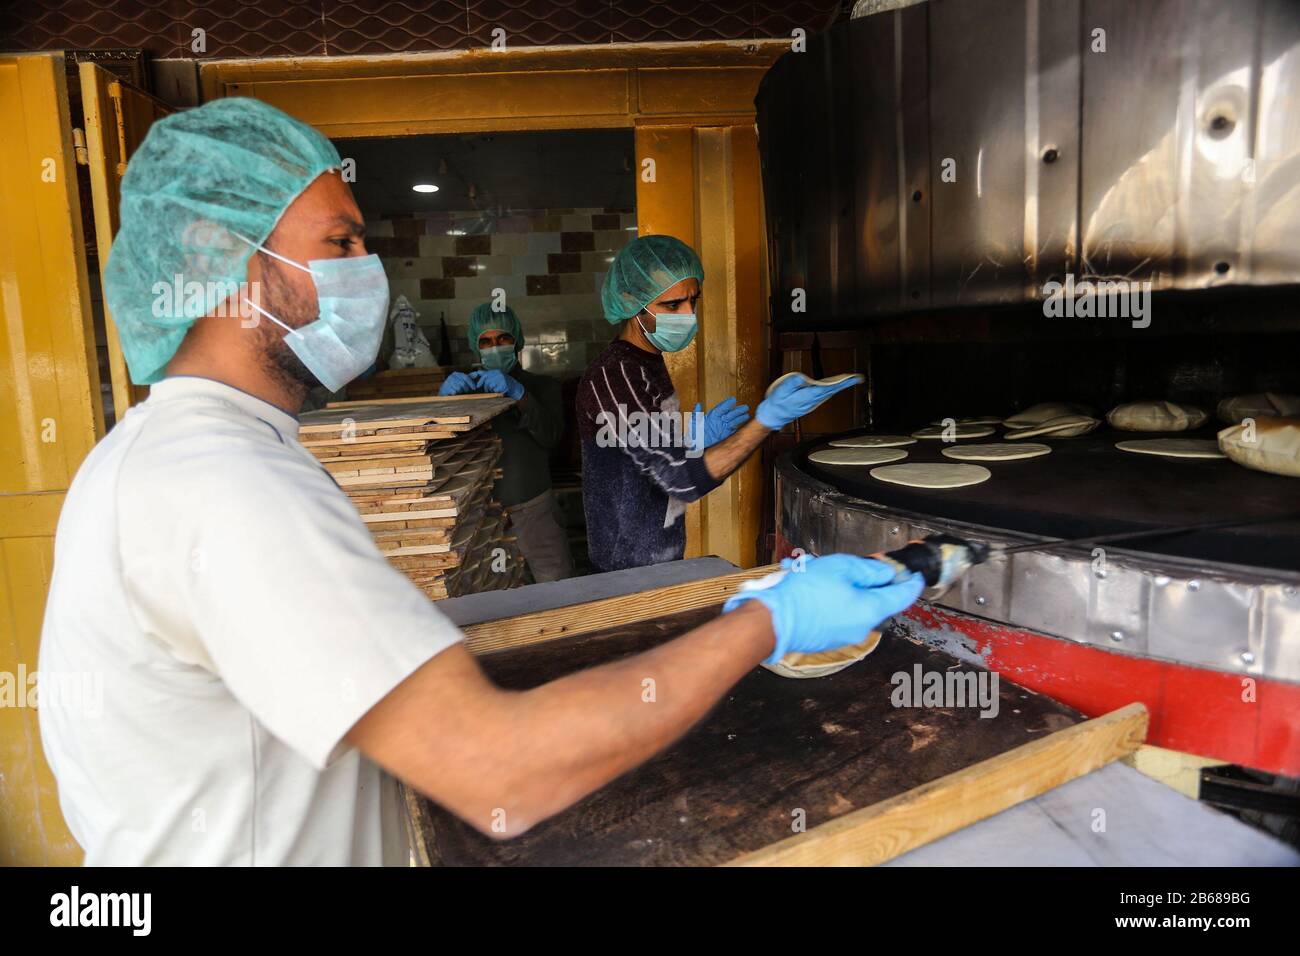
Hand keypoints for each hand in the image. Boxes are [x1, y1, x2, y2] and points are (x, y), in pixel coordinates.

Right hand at [439, 371, 476, 395]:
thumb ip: (469, 377)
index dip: (471, 383)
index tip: (474, 388)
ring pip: (459, 388)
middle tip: (465, 391)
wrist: (444, 392)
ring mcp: (448, 382)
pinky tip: (455, 394)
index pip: (466, 377)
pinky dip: (456, 394)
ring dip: (460, 391)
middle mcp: (452, 376)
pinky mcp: (445, 388)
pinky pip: (454, 391)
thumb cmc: (455, 387)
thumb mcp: (463, 381)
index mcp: (457, 374)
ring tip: (459, 392)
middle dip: (466, 388)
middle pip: (463, 383)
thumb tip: (477, 373)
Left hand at [472, 369, 523, 400]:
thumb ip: (487, 375)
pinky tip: (500, 391)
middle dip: (486, 387)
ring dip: (492, 390)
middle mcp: (499, 374)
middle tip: (489, 390)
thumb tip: (478, 372)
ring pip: (490, 386)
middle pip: (487, 381)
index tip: (477, 386)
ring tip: (497, 389)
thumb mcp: (496, 377)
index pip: (485, 375)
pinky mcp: (504, 385)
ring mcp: (502, 379)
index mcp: (496, 371)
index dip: (480, 381)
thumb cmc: (504, 383)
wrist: (516, 388)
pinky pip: (495, 390)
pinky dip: (496, 392)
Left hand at [690, 397, 749, 449]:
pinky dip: (738, 426)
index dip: (727, 404)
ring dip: (740, 418)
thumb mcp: (693, 423)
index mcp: (712, 416)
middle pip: (730, 414)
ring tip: (747, 414)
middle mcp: (719, 421)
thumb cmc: (694, 434)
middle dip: (737, 410)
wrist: (696, 447)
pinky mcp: (725, 434)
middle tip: (745, 407)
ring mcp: (723, 427)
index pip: (721, 408)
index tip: (733, 400)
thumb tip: (698, 404)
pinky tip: (744, 424)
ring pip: (733, 421)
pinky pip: (733, 429)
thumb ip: (696, 414)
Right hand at [723, 554, 922, 663]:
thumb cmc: (805, 594)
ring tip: (819, 573)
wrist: (774, 621)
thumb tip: (883, 574)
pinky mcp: (828, 639)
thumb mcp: (841, 568)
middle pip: (875, 600)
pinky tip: (810, 588)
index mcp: (871, 610)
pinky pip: (837, 615)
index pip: (902, 597)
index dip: (911, 582)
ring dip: (843, 589)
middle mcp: (862, 628)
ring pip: (853, 606)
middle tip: (853, 566)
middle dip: (865, 581)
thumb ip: (868, 571)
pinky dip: (830, 601)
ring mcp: (844, 636)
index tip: (914, 575)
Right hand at [756, 375, 858, 429]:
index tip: (851, 379)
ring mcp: (812, 403)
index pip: (828, 388)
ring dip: (839, 386)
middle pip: (831, 391)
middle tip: (856, 378)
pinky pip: (824, 394)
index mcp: (807, 396)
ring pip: (829, 393)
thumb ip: (791, 383)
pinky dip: (831, 389)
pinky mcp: (810, 402)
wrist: (774, 415)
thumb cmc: (777, 403)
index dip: (840, 383)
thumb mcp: (781, 391)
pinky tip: (834, 385)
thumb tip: (801, 377)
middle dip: (844, 384)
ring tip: (848, 379)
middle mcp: (812, 401)